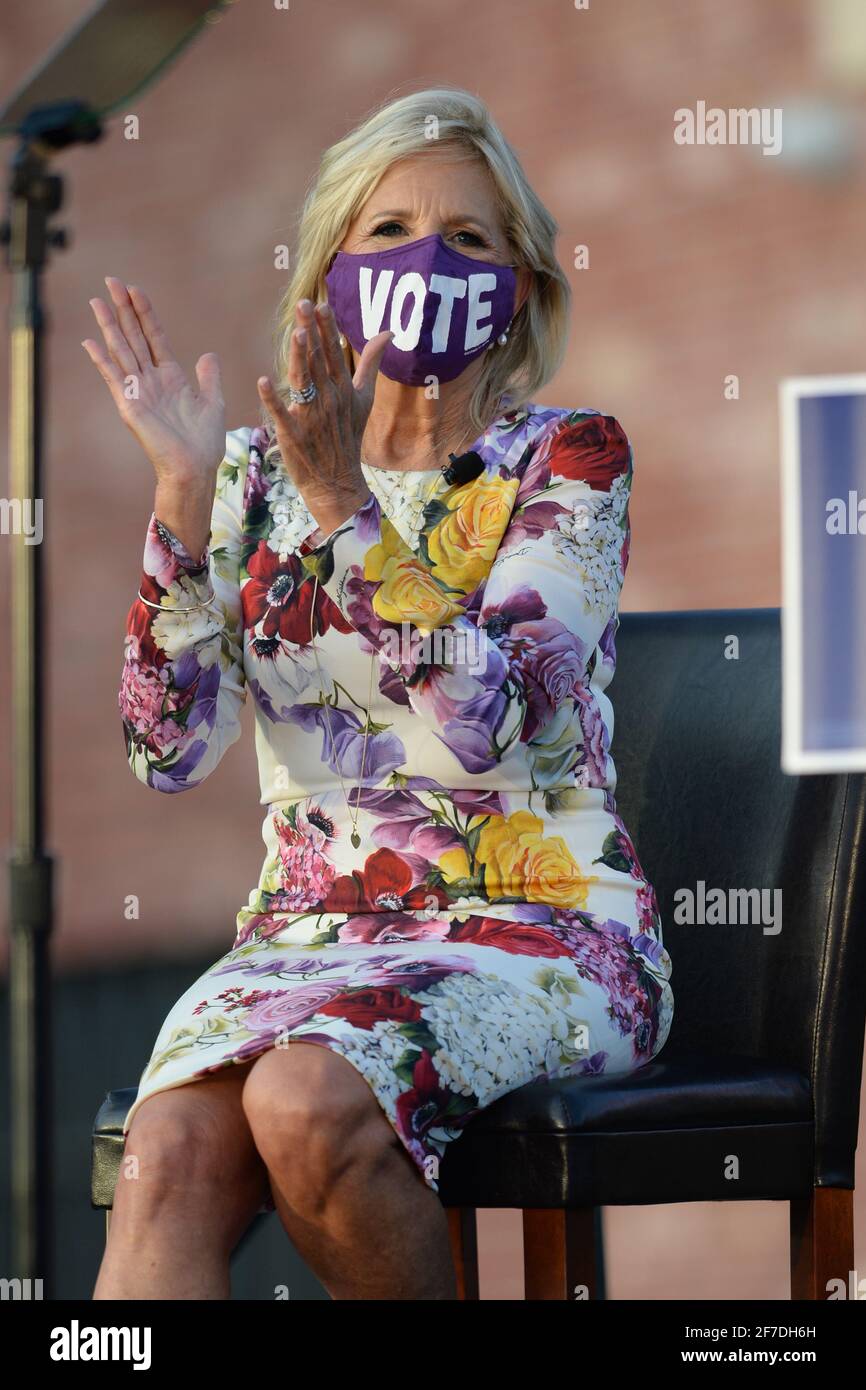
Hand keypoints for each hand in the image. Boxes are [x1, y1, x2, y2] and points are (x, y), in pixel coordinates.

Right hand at [81, 277, 225, 487]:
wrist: (194, 467)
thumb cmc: (204, 442)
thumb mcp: (213, 402)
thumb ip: (208, 377)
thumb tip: (208, 355)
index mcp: (171, 377)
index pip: (154, 336)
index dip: (146, 313)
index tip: (136, 289)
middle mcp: (152, 380)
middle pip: (134, 336)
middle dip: (124, 309)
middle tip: (111, 281)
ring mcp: (139, 391)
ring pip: (122, 350)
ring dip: (110, 325)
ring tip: (97, 300)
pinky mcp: (130, 405)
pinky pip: (114, 377)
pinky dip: (102, 360)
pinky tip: (91, 341)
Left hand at [257, 298, 391, 534]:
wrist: (337, 481)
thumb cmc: (347, 436)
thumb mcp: (364, 399)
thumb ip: (371, 363)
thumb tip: (388, 332)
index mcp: (343, 388)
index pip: (334, 352)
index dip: (327, 328)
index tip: (321, 304)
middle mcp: (329, 399)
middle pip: (318, 360)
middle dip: (311, 332)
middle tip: (303, 304)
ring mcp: (311, 417)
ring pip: (304, 382)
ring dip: (300, 357)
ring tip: (295, 333)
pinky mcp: (294, 434)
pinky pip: (282, 414)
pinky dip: (272, 400)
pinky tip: (262, 382)